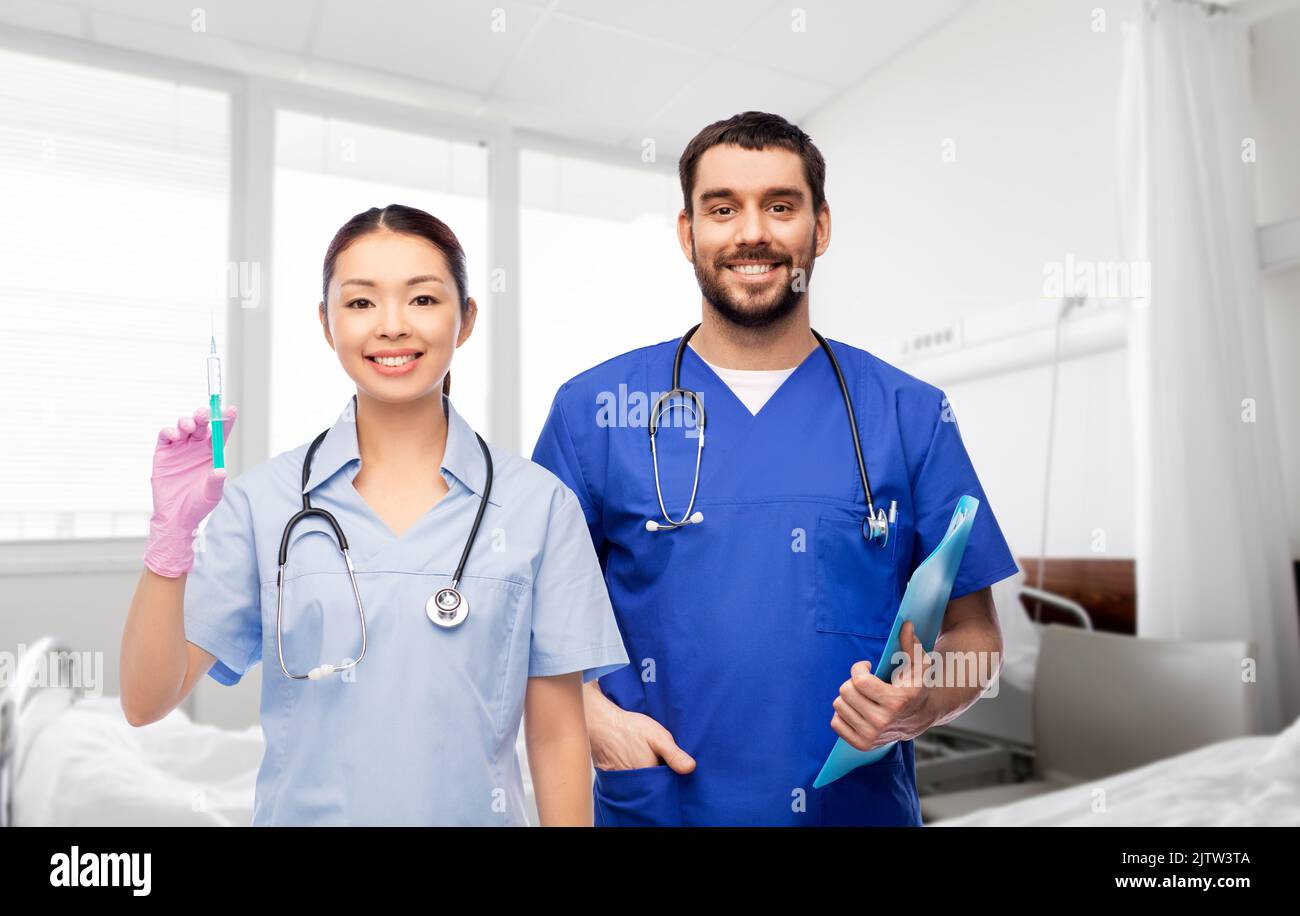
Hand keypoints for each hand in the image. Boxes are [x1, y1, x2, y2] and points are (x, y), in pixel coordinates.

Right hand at [143, 405, 236, 577]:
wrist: (175, 517)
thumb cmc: (197, 506)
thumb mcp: (211, 495)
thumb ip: (215, 483)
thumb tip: (220, 471)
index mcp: (213, 454)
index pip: (220, 433)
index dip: (226, 420)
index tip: (231, 409)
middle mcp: (197, 448)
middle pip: (202, 425)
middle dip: (203, 416)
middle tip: (203, 415)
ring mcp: (180, 449)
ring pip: (184, 427)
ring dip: (187, 422)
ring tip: (189, 426)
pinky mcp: (163, 453)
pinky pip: (166, 436)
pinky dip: (169, 432)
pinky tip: (174, 436)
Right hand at [586, 693, 695, 773]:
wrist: (602, 723)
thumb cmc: (630, 728)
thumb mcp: (658, 737)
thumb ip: (674, 755)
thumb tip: (690, 769)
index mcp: (649, 774)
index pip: (665, 782)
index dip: (669, 772)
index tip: (667, 761)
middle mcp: (635, 782)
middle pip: (652, 784)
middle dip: (656, 773)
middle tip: (653, 755)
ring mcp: (622, 781)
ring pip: (640, 782)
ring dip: (643, 774)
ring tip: (641, 755)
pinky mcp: (612, 777)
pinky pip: (626, 781)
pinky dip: (630, 773)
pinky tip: (630, 758)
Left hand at [830, 620, 939, 751]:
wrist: (920, 718)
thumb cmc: (916, 687)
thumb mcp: (918, 666)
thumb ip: (911, 645)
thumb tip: (905, 624)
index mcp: (896, 701)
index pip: (859, 681)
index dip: (859, 668)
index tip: (866, 667)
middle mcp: (883, 721)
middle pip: (845, 692)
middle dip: (853, 682)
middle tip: (864, 684)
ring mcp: (871, 735)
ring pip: (839, 706)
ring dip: (848, 697)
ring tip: (862, 697)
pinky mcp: (862, 745)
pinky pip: (835, 723)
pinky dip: (843, 714)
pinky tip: (857, 710)